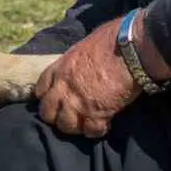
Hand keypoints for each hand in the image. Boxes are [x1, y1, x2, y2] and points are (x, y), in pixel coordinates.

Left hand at [34, 13, 167, 137]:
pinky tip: (104, 126)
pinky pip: (90, 131)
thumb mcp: (83, 47)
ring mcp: (78, 102)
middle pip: (47, 113)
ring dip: (76, 126)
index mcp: (59, 68)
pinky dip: (97, 131)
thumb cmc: (111, 40)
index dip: (47, 98)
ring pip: (66, 125)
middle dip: (56, 117)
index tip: (55, 101)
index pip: (40, 90)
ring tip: (86, 124)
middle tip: (69, 117)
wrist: (130, 49)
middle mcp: (63, 87)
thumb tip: (82, 65)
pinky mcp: (96, 113)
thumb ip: (76, 62)